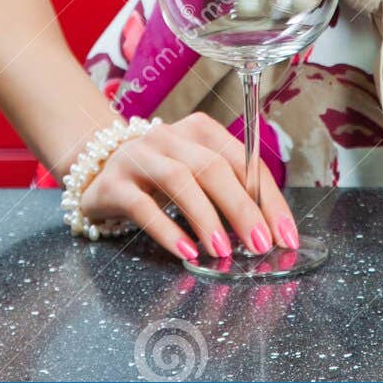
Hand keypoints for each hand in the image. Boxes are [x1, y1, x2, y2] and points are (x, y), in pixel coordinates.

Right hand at [79, 112, 298, 260]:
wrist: (98, 170)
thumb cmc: (160, 177)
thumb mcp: (196, 175)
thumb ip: (228, 192)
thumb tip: (267, 230)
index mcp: (200, 129)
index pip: (244, 160)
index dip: (268, 198)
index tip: (285, 234)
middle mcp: (171, 135)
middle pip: (214, 167)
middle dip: (243, 208)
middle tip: (261, 245)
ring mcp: (140, 156)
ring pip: (180, 179)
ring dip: (207, 217)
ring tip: (223, 250)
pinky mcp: (114, 183)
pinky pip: (143, 205)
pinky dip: (167, 229)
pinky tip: (186, 252)